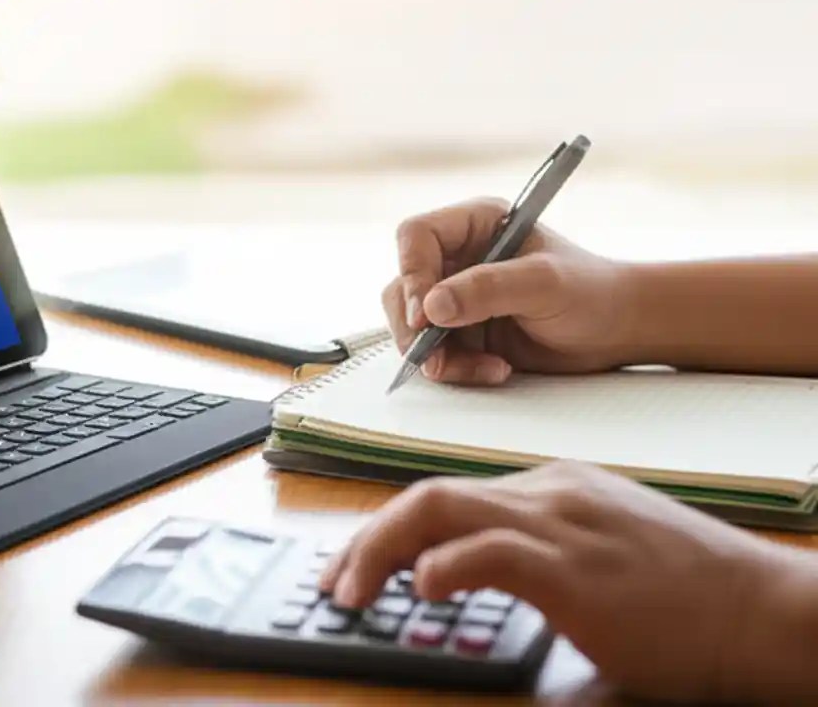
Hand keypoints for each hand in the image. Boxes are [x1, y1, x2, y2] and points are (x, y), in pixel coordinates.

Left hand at [319, 462, 817, 702]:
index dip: (391, 530)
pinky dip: (446, 566)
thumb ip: (542, 557)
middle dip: (367, 537)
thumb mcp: (604, 556)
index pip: (448, 495)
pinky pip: (491, 551)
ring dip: (380, 552)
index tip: (360, 565)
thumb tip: (469, 581)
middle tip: (336, 583)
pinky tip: (425, 590)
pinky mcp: (576, 565)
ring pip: (440, 509)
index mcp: (551, 488)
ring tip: (353, 593)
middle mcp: (548, 492)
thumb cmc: (691, 598)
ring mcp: (561, 523)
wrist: (764, 612)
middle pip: (428, 495)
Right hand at [384, 198, 634, 384]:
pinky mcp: (460, 331)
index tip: (427, 316)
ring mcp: (456, 296)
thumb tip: (432, 308)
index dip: (413, 274)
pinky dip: (456, 368)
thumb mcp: (543, 284)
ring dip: (437, 355)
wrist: (616, 331)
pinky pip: (433, 352)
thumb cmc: (592, 293)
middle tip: (436, 357)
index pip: (416, 237)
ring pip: (411, 324)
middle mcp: (458, 257)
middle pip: (403, 286)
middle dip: (417, 328)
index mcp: (476, 224)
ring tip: (482, 367)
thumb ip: (488, 289)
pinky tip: (493, 369)